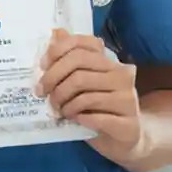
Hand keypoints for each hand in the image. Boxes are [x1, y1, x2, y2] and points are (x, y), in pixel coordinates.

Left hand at [35, 28, 150, 161]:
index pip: (82, 44)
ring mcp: (128, 99)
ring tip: (60, 111)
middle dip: (54, 80)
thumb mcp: (83, 83)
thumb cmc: (99, 108)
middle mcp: (122, 75)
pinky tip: (76, 121)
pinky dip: (80, 119)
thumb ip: (70, 59)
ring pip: (85, 95)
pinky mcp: (128, 124)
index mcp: (110, 61)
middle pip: (79, 67)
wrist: (126, 138)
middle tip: (43, 94)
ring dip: (65, 104)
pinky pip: (97, 118)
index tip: (42, 66)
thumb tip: (55, 33)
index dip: (57, 51)